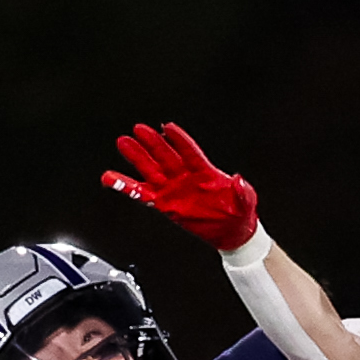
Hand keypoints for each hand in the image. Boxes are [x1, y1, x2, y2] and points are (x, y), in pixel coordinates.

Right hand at [102, 123, 260, 251]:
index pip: (190, 153)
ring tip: (124, 143)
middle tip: (138, 130)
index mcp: (205, 173)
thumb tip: (239, 181)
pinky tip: (112, 179)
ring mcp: (173, 189)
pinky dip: (126, 187)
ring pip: (151, 171)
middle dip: (152, 144)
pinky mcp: (165, 204)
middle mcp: (185, 178)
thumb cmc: (239, 212)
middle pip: (166, 157)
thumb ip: (243, 191)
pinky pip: (142, 195)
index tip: (168, 127)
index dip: (179, 140)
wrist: (231, 232)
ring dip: (137, 158)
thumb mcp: (247, 201)